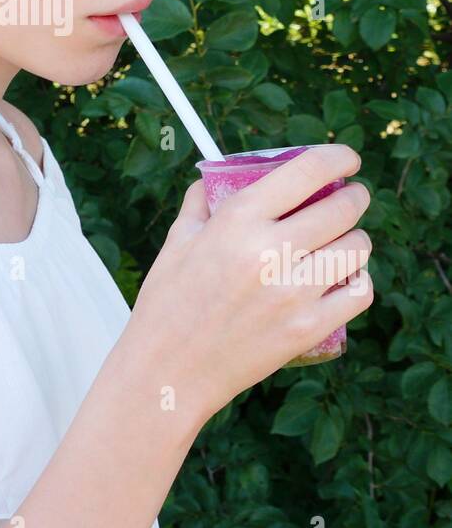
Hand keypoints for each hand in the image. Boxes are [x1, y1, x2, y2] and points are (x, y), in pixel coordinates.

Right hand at [130, 145, 373, 422]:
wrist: (168, 370)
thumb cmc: (167, 302)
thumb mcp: (177, 240)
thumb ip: (201, 202)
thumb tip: (221, 176)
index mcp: (238, 220)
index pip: (308, 171)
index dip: (338, 157)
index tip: (346, 159)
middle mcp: (270, 250)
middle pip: (343, 208)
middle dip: (355, 196)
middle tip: (351, 197)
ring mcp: (293, 292)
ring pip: (357, 249)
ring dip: (356, 239)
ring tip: (344, 241)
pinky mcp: (308, 328)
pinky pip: (360, 293)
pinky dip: (358, 281)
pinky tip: (344, 278)